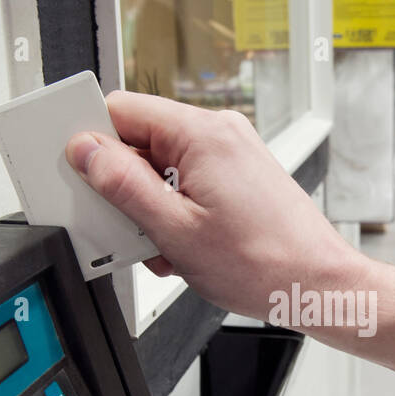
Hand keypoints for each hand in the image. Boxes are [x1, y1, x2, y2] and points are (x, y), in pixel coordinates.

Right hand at [66, 91, 366, 322]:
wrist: (317, 286)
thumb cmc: (264, 263)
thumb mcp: (173, 230)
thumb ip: (122, 185)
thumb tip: (85, 151)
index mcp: (201, 133)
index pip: (120, 110)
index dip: (91, 141)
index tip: (76, 173)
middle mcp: (220, 134)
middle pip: (140, 140)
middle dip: (123, 187)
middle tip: (124, 227)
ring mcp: (232, 155)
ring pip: (162, 168)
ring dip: (150, 209)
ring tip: (165, 248)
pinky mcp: (240, 177)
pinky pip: (188, 183)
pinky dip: (176, 214)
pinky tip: (182, 249)